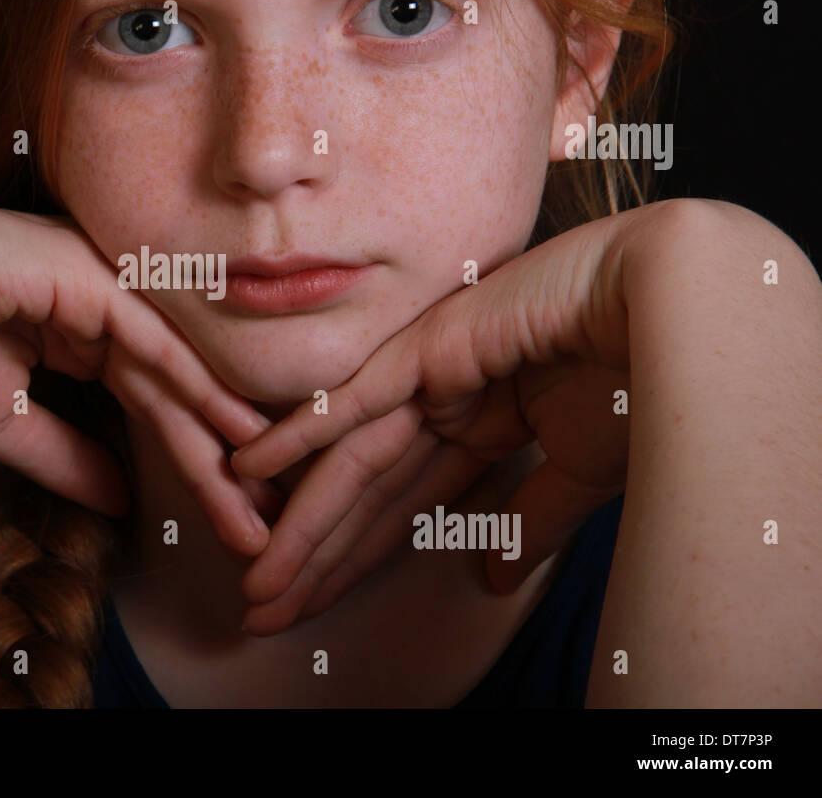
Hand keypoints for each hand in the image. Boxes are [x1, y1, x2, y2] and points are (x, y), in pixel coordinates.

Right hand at [0, 188, 272, 554]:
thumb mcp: (6, 422)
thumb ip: (70, 456)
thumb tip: (124, 500)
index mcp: (77, 328)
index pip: (149, 401)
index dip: (189, 460)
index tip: (228, 515)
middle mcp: (98, 301)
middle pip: (172, 391)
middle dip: (216, 461)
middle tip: (261, 521)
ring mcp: (95, 279)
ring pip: (170, 369)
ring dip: (216, 436)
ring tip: (262, 494)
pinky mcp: (84, 272)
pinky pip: (149, 339)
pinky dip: (191, 387)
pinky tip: (232, 433)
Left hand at [229, 204, 662, 633]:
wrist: (678, 312)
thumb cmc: (643, 383)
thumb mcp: (579, 475)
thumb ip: (527, 523)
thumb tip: (487, 576)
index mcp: (477, 429)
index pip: (398, 510)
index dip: (353, 560)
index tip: (311, 607)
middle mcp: (439, 405)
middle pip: (361, 498)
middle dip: (313, 559)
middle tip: (262, 612)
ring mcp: (427, 376)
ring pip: (349, 466)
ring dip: (299, 526)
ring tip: (257, 584)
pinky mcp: (425, 351)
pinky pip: (350, 403)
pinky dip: (298, 437)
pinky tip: (248, 472)